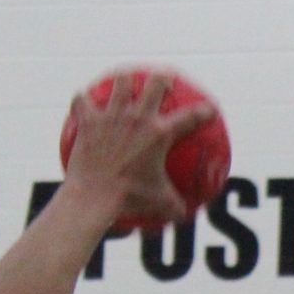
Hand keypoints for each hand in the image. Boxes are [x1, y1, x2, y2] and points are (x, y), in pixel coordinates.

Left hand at [61, 71, 216, 229]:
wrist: (94, 196)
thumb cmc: (130, 199)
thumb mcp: (160, 203)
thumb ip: (176, 206)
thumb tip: (187, 216)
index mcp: (160, 134)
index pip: (190, 117)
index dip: (204, 111)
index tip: (211, 108)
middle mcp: (138, 118)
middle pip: (156, 84)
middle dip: (163, 77)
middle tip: (165, 80)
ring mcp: (112, 116)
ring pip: (121, 83)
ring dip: (124, 79)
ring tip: (124, 80)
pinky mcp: (89, 120)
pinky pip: (83, 101)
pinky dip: (83, 100)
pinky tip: (83, 100)